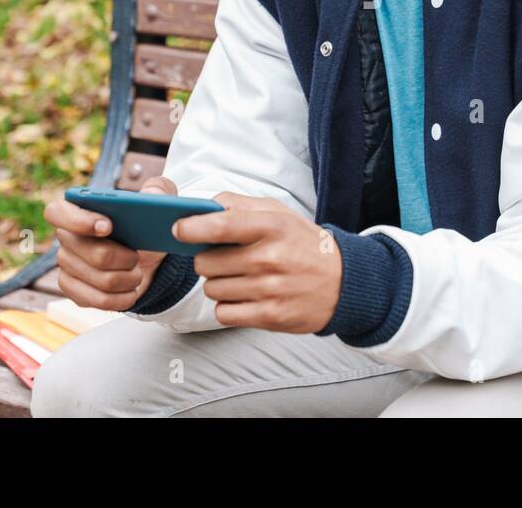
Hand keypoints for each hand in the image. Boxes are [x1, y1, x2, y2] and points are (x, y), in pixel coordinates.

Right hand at [44, 177, 178, 311]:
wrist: (150, 260)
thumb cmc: (145, 226)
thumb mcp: (158, 200)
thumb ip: (158, 189)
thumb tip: (151, 195)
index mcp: (78, 210)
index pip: (56, 212)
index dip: (79, 221)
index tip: (108, 226)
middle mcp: (66, 238)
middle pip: (88, 252)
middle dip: (122, 257)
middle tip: (137, 257)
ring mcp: (67, 265)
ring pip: (100, 279)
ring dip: (128, 279)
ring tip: (136, 273)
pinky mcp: (74, 290)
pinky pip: (98, 300)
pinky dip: (122, 298)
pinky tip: (131, 291)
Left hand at [173, 192, 342, 332]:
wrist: (344, 282)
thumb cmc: (303, 243)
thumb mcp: (280, 213)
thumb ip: (240, 205)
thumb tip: (203, 207)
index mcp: (271, 227)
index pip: (222, 225)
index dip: (192, 227)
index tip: (177, 229)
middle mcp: (269, 258)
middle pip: (206, 263)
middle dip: (207, 260)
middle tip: (225, 258)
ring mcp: (269, 289)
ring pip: (212, 289)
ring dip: (219, 283)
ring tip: (241, 277)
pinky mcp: (270, 316)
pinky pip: (223, 313)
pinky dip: (227, 306)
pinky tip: (245, 296)